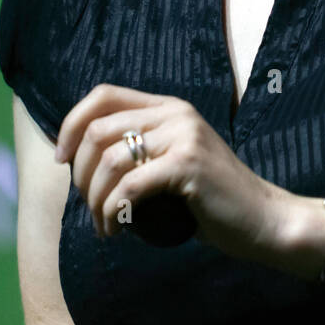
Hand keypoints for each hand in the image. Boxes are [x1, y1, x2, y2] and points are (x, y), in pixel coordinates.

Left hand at [56, 84, 290, 262]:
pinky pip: (130, 187)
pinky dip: (112, 212)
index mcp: (169, 106)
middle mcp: (175, 112)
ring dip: (94, 199)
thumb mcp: (173, 160)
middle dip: (80, 173)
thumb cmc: (212, 199)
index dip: (71, 123)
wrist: (262, 218)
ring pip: (110, 160)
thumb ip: (140, 149)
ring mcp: (184, 135)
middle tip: (88, 204)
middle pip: (98, 130)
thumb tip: (79, 158)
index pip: (103, 95)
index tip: (62, 160)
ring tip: (102, 223)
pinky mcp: (188, 164)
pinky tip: (114, 230)